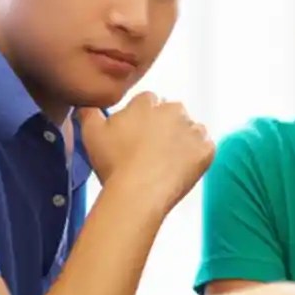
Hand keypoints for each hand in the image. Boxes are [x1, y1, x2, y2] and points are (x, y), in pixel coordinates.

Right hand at [78, 92, 213, 210]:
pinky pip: (204, 148)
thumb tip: (87, 106)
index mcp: (147, 103)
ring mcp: (193, 130)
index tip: (136, 136)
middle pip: (171, 113)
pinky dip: (196, 156)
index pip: (147, 102)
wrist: (138, 193)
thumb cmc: (114, 163)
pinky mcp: (206, 150)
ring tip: (166, 162)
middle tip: (151, 150)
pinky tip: (180, 169)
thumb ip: (89, 113)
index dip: (141, 120)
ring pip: (190, 129)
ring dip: (182, 140)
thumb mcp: (91, 133)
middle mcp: (174, 110)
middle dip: (164, 127)